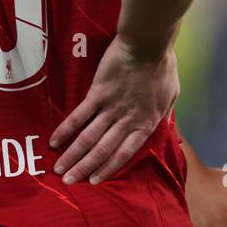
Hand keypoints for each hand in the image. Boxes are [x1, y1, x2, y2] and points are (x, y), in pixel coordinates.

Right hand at [50, 36, 178, 184]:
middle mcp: (127, 121)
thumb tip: (161, 126)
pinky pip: (79, 115)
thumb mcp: (171, 96)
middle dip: (84, 168)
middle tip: (68, 182)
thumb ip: (163, 114)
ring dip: (72, 155)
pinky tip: (55, 141)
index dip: (108, 169)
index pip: (124, 154)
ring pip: (89, 138)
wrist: (149, 44)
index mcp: (146, 124)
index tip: (94, 181)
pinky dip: (66, 130)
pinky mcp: (98, 93)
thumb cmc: (163, 67)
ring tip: (58, 169)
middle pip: (103, 150)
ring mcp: (111, 108)